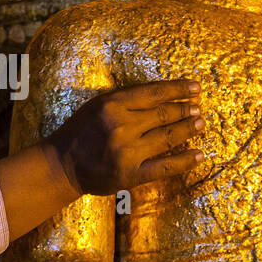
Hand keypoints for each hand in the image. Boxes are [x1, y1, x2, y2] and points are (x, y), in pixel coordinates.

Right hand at [47, 79, 204, 195]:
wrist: (61, 165)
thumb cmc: (80, 132)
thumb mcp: (97, 106)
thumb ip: (126, 101)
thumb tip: (163, 96)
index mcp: (113, 104)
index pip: (154, 93)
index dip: (178, 89)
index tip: (195, 87)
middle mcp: (121, 126)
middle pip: (164, 114)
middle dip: (185, 110)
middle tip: (199, 108)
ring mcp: (127, 151)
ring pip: (167, 137)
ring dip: (188, 129)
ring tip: (201, 123)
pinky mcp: (131, 174)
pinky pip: (165, 166)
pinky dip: (185, 161)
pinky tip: (199, 155)